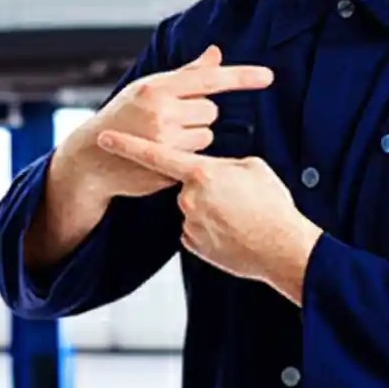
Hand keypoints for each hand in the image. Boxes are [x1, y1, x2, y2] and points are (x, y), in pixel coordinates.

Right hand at [59, 45, 273, 199]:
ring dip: (194, 135)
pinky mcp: (167, 167)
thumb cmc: (122, 115)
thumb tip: (216, 54)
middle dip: (198, 113)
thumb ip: (186, 74)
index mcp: (157, 88)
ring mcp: (165, 142)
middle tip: (172, 118)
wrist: (91, 156)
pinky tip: (165, 152)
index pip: (208, 79)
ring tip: (166, 136)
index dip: (241, 77)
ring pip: (206, 134)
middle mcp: (162, 113)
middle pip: (210, 110)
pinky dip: (187, 154)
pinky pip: (196, 156)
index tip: (268, 76)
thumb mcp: (147, 88)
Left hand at [96, 129, 323, 304]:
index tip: (105, 138)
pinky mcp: (192, 245)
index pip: (156, 155)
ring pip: (193, 209)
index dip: (128, 145)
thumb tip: (217, 169)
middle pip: (187, 186)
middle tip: (240, 200)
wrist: (282, 249)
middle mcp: (188, 197)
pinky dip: (212, 231)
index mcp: (201, 173)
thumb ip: (225, 164)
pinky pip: (196, 231)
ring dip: (212, 211)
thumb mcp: (254, 169)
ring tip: (241, 218)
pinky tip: (234, 235)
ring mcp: (189, 223)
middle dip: (208, 189)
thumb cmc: (272, 206)